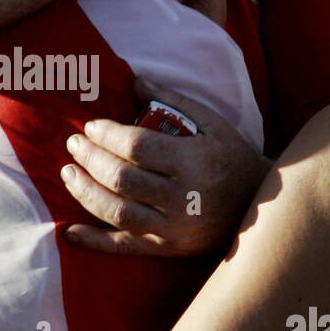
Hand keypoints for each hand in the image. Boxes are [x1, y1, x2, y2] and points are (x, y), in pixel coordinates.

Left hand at [61, 78, 269, 255]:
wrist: (261, 206)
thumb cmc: (232, 157)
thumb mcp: (212, 123)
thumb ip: (173, 101)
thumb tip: (134, 82)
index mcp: (193, 161)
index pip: (138, 148)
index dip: (108, 136)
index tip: (91, 127)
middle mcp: (182, 197)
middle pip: (121, 179)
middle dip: (90, 159)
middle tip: (73, 144)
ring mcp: (173, 227)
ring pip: (117, 212)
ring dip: (84, 192)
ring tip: (68, 173)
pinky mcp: (167, 249)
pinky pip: (124, 248)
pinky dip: (94, 241)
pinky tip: (69, 231)